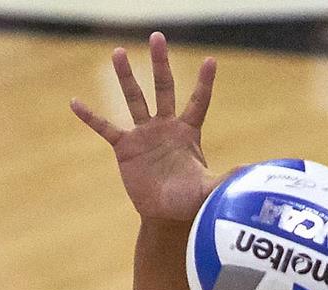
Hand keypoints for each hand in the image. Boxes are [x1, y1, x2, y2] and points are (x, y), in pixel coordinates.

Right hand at [70, 32, 218, 224]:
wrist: (165, 214)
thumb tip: (251, 172)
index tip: (210, 61)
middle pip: (164, 88)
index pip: (198, 101)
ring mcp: (144, 134)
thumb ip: (225, 178)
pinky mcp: (125, 147)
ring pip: (134, 99)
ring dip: (125, 77)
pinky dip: (90, 117)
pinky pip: (105, 128)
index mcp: (188, 131)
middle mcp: (165, 126)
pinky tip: (75, 102)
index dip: (204, 82)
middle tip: (157, 37)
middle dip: (160, 63)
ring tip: (118, 52)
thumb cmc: (189, 200)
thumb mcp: (208, 188)